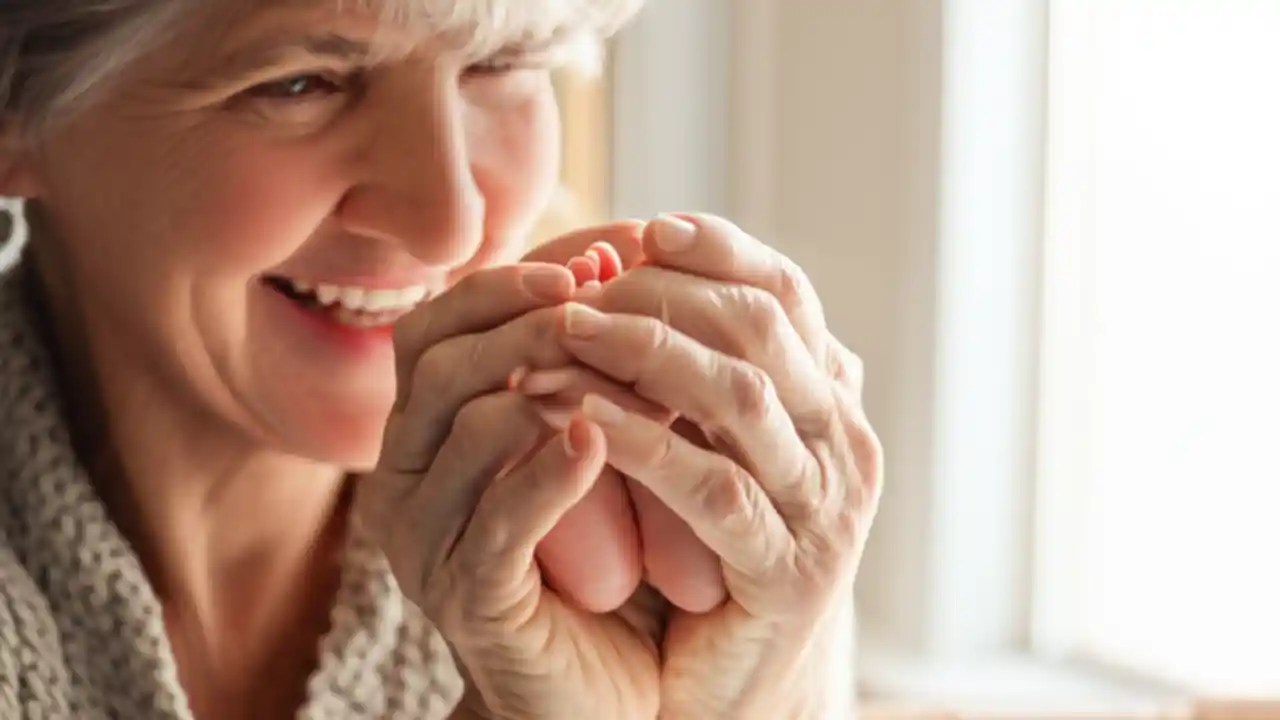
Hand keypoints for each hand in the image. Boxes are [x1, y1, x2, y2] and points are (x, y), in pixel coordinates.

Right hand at [357, 224, 663, 719]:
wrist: (603, 687)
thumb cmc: (603, 555)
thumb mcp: (588, 445)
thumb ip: (582, 366)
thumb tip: (620, 250)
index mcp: (421, 432)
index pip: (433, 326)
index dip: (508, 282)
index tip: (599, 256)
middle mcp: (403, 479)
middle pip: (442, 362)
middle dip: (534, 320)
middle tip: (616, 297)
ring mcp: (424, 542)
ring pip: (469, 426)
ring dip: (560, 385)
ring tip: (638, 371)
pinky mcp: (465, 599)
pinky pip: (499, 518)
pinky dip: (550, 473)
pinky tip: (599, 441)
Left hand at [554, 214, 884, 717]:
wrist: (729, 684)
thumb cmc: (706, 553)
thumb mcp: (711, 443)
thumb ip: (694, 369)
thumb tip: (629, 264)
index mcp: (831, 400)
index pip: (786, 293)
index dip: (718, 250)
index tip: (643, 229)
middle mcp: (844, 444)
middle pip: (763, 328)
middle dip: (664, 295)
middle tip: (579, 290)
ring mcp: (827, 509)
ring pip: (740, 397)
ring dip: (642, 355)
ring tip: (560, 336)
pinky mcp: (790, 572)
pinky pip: (710, 487)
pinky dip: (640, 441)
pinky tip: (577, 417)